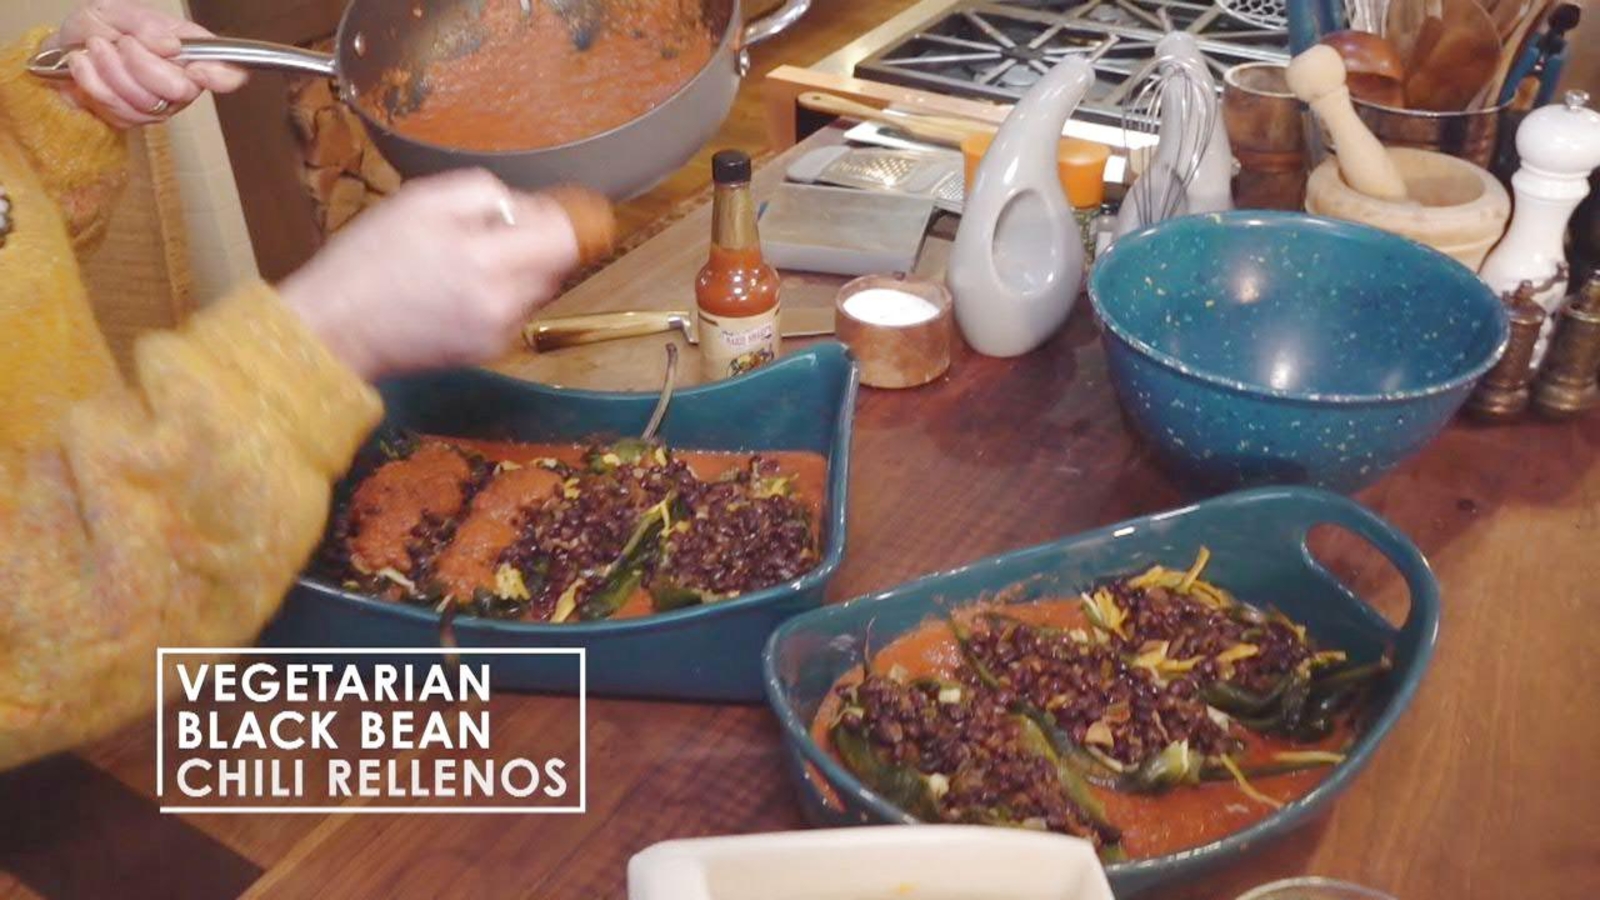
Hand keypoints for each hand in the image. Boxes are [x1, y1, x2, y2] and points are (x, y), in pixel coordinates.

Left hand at [44, 0, 247, 127]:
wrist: (62, 49)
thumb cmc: (97, 28)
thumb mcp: (117, 10)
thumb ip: (145, 23)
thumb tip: (170, 45)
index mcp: (188, 52)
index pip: (227, 72)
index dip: (222, 76)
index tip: (198, 70)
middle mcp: (180, 83)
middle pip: (181, 90)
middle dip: (143, 64)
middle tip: (123, 43)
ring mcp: (158, 105)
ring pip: (146, 101)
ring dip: (111, 68)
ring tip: (96, 47)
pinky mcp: (131, 120)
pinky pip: (117, 108)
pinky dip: (93, 80)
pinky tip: (84, 63)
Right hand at [279, 169, 604, 380]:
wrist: (335, 327)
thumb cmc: (370, 259)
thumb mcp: (423, 200)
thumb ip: (486, 195)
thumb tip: (525, 208)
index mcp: (489, 262)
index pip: (565, 239)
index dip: (556, 217)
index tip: (538, 209)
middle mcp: (504, 304)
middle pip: (555, 264)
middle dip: (530, 241)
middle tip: (481, 233)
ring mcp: (499, 334)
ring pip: (535, 288)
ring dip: (514, 269)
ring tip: (460, 262)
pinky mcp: (489, 352)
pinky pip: (513, 311)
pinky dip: (496, 295)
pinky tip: (454, 292)